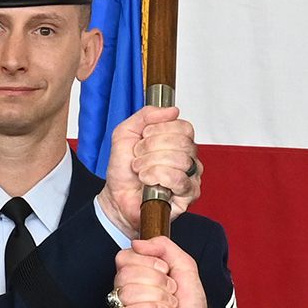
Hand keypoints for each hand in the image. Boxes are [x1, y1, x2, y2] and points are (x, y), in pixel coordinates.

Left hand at [98, 107, 201, 234]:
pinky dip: (157, 177)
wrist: (116, 197)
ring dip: (151, 163)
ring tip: (140, 170)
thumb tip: (172, 110)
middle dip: (151, 147)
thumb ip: (146, 115)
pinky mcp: (189, 194)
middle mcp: (188, 158)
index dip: (159, 130)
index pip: (183, 127)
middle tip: (139, 156)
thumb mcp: (126, 132)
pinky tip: (148, 180)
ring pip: (180, 160)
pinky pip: (179, 179)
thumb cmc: (124, 170)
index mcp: (177, 141)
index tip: (143, 138)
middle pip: (182, 142)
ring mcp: (191, 176)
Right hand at [111, 238, 233, 307]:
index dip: (148, 262)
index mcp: (133, 273)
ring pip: (126, 294)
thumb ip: (164, 246)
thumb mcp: (184, 265)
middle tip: (172, 291)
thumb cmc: (189, 302)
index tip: (166, 271)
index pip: (123, 257)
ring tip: (169, 305)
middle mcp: (122, 291)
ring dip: (157, 297)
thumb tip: (137, 243)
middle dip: (157, 282)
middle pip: (125, 274)